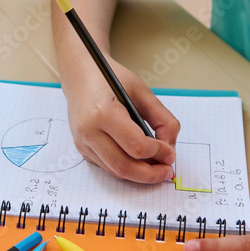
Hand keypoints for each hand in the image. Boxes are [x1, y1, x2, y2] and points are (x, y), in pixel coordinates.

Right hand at [63, 57, 179, 182]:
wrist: (79, 75)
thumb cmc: (110, 79)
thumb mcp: (142, 92)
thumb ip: (162, 119)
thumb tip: (170, 148)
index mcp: (104, 113)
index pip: (136, 146)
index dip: (158, 153)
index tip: (170, 153)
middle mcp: (89, 131)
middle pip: (124, 166)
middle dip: (150, 174)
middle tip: (167, 171)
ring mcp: (83, 142)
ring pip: (116, 171)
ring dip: (139, 175)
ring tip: (157, 168)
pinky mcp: (82, 149)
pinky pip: (108, 167)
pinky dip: (127, 169)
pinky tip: (140, 162)